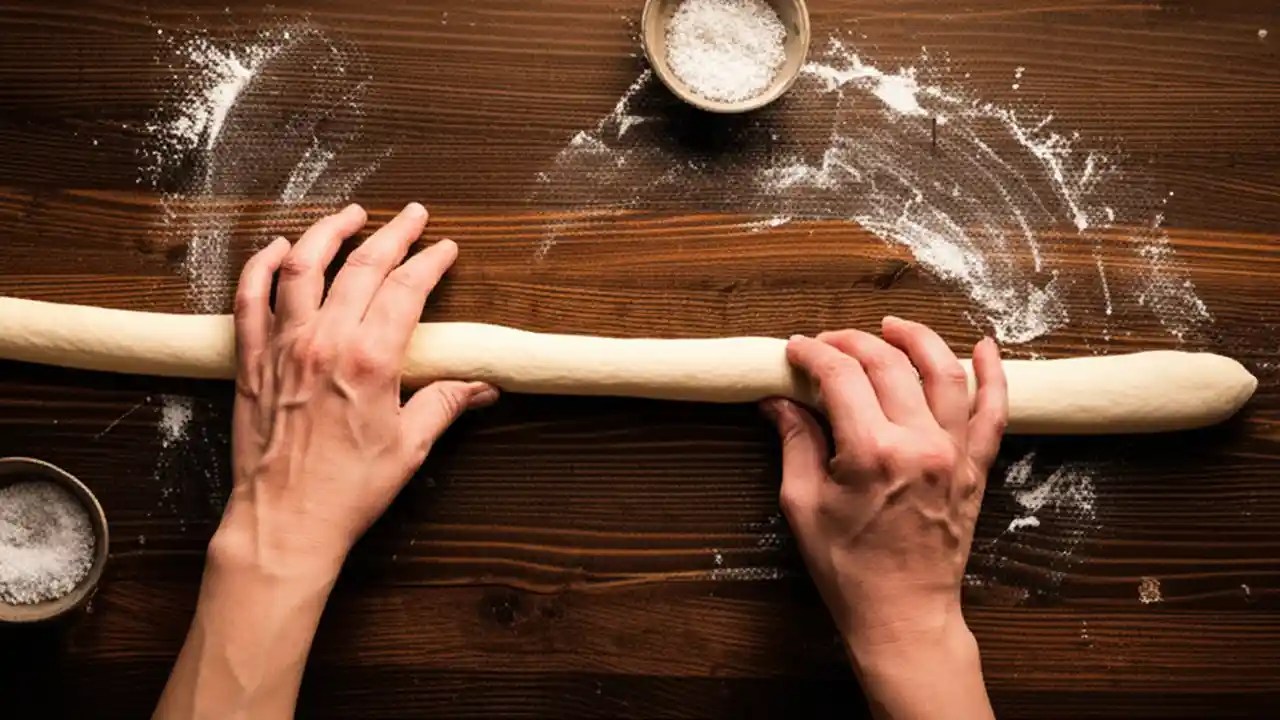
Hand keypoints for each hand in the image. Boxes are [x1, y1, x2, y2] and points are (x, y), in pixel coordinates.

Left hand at [218, 202, 496, 572]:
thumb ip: (445, 404)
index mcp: (371, 360)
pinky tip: (281, 248)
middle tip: (412, 215)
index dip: (430, 262)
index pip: (407, 289)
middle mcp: (325, 341)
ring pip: (302, 266)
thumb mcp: (410, 447)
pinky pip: (249, 297)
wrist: (285, 523)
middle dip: (393, 233)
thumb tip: (483, 386)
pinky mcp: (251, 360)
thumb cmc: (349, 491)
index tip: (445, 248)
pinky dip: (262, 265)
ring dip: (328, 232)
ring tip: (350, 214)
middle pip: (362, 265)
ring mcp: (283, 346)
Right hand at [762, 317, 1005, 717]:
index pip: (841, 377)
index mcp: (872, 454)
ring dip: (917, 340)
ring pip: (943, 374)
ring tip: (891, 326)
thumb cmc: (848, 569)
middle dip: (852, 343)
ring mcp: (953, 454)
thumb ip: (796, 443)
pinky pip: (993, 413)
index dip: (814, 355)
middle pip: (888, 365)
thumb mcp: (803, 505)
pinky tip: (985, 347)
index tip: (795, 350)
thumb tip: (779, 402)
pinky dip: (993, 376)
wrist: (903, 615)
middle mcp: (919, 444)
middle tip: (827, 343)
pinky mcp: (974, 469)